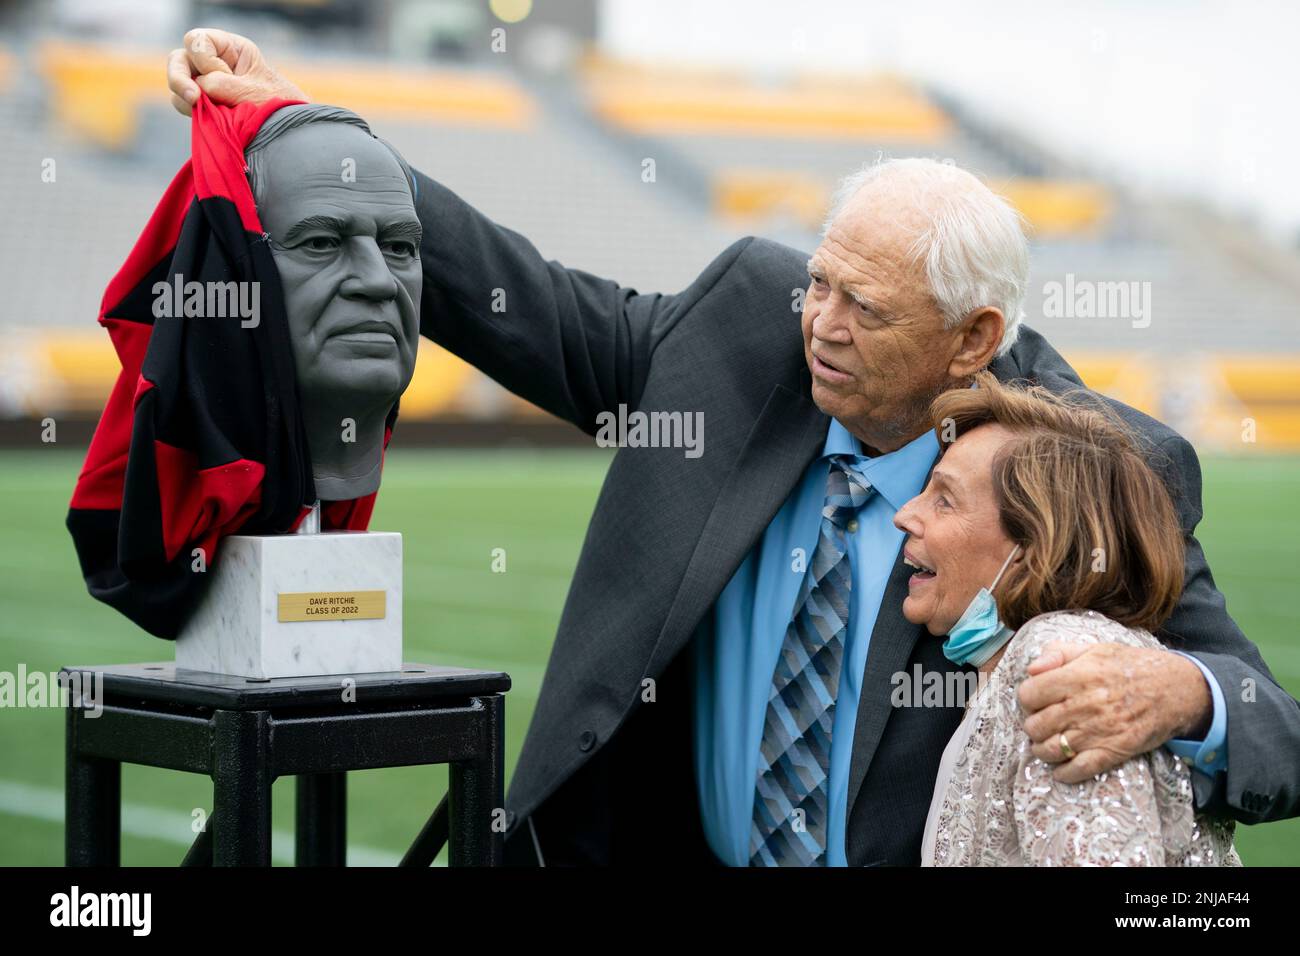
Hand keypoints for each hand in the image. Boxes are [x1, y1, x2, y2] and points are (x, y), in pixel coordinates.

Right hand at [166, 28, 306, 115]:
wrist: (289, 133)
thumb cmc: (279, 106)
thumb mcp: (253, 91)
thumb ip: (223, 85)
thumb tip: (198, 88)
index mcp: (231, 49)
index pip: (198, 41)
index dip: (204, 59)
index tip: (223, 76)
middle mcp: (216, 62)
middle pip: (179, 59)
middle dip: (180, 78)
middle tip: (194, 98)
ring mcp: (207, 84)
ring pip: (178, 84)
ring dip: (187, 99)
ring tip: (212, 113)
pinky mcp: (206, 104)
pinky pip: (183, 104)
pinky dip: (193, 112)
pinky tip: (210, 121)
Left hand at [1017, 642, 1211, 783]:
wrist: (1177, 689)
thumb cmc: (1132, 666)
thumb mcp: (1095, 648)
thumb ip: (1058, 653)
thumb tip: (1031, 669)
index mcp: (1077, 676)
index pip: (1029, 694)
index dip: (1027, 698)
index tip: (1035, 700)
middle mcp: (1084, 705)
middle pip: (1035, 725)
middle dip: (1032, 725)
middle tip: (1041, 723)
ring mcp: (1099, 731)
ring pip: (1051, 749)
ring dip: (1042, 749)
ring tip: (1047, 743)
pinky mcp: (1115, 751)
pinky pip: (1079, 770)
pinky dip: (1064, 773)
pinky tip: (1061, 768)